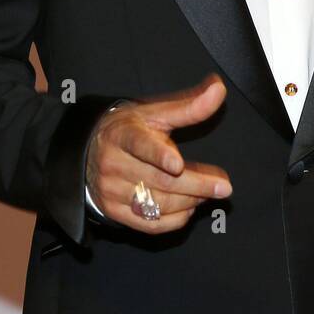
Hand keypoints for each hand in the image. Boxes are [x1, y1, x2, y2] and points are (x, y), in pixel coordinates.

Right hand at [86, 72, 231, 233]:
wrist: (90, 151)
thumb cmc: (130, 129)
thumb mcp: (154, 114)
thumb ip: (189, 106)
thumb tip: (219, 89)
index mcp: (122, 134)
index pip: (139, 145)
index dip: (158, 155)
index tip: (178, 165)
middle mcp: (112, 163)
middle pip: (160, 180)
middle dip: (196, 185)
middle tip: (224, 187)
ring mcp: (111, 190)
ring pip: (158, 204)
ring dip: (190, 201)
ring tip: (209, 193)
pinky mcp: (113, 212)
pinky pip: (150, 224)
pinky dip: (176, 219)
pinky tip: (190, 207)